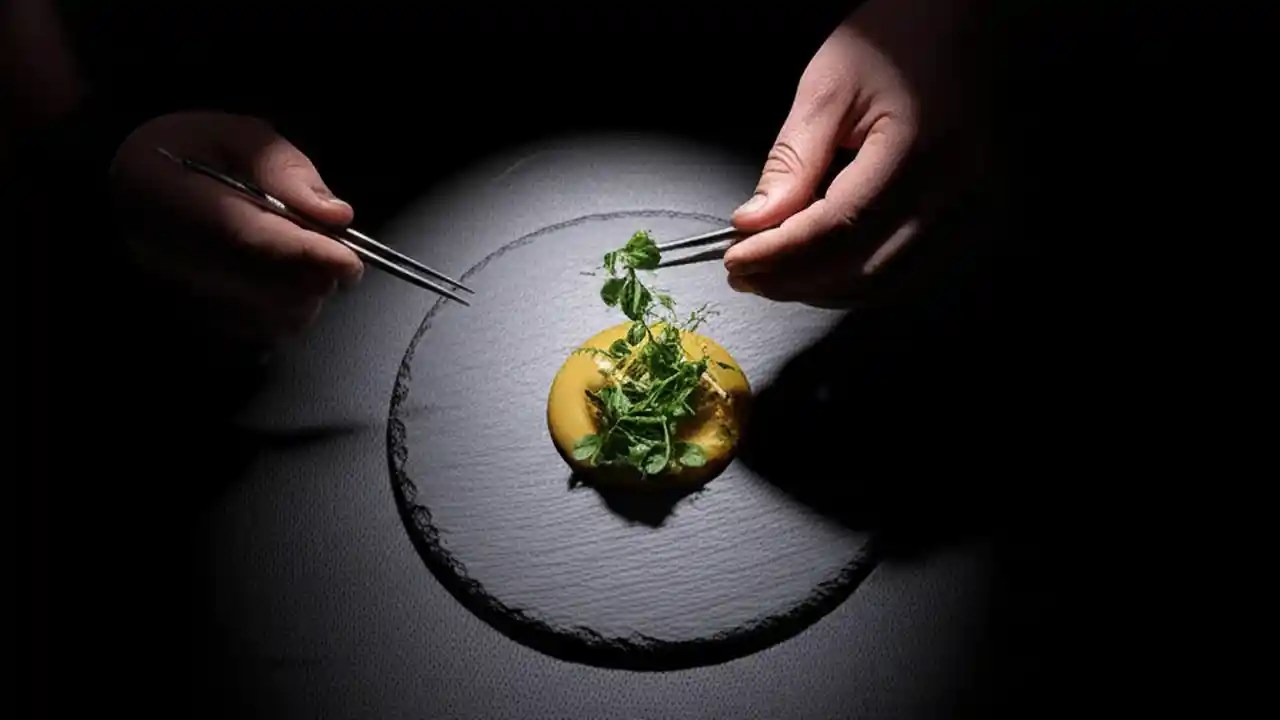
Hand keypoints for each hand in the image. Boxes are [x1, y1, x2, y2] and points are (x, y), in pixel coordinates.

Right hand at [110, 111, 361, 341]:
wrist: (113, 186)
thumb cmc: (178, 154)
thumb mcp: (233, 135)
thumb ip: (286, 169)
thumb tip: (336, 214)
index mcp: (172, 197)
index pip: (253, 238)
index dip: (310, 253)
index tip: (350, 260)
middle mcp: (167, 257)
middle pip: (268, 291)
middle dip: (316, 278)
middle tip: (332, 256)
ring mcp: (174, 296)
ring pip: (269, 323)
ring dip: (303, 301)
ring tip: (304, 269)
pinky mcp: (184, 322)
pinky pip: (252, 340)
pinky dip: (278, 320)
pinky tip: (276, 292)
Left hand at [724, 0, 988, 305]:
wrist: (960, 25)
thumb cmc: (895, 40)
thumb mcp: (829, 86)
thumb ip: (792, 160)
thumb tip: (753, 225)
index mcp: (920, 151)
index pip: (839, 229)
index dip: (781, 255)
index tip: (735, 262)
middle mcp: (957, 192)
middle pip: (862, 268)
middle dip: (794, 281)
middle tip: (745, 275)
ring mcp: (973, 212)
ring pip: (885, 283)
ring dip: (822, 290)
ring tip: (773, 275)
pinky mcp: (974, 220)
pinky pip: (909, 273)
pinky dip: (856, 280)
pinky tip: (819, 269)